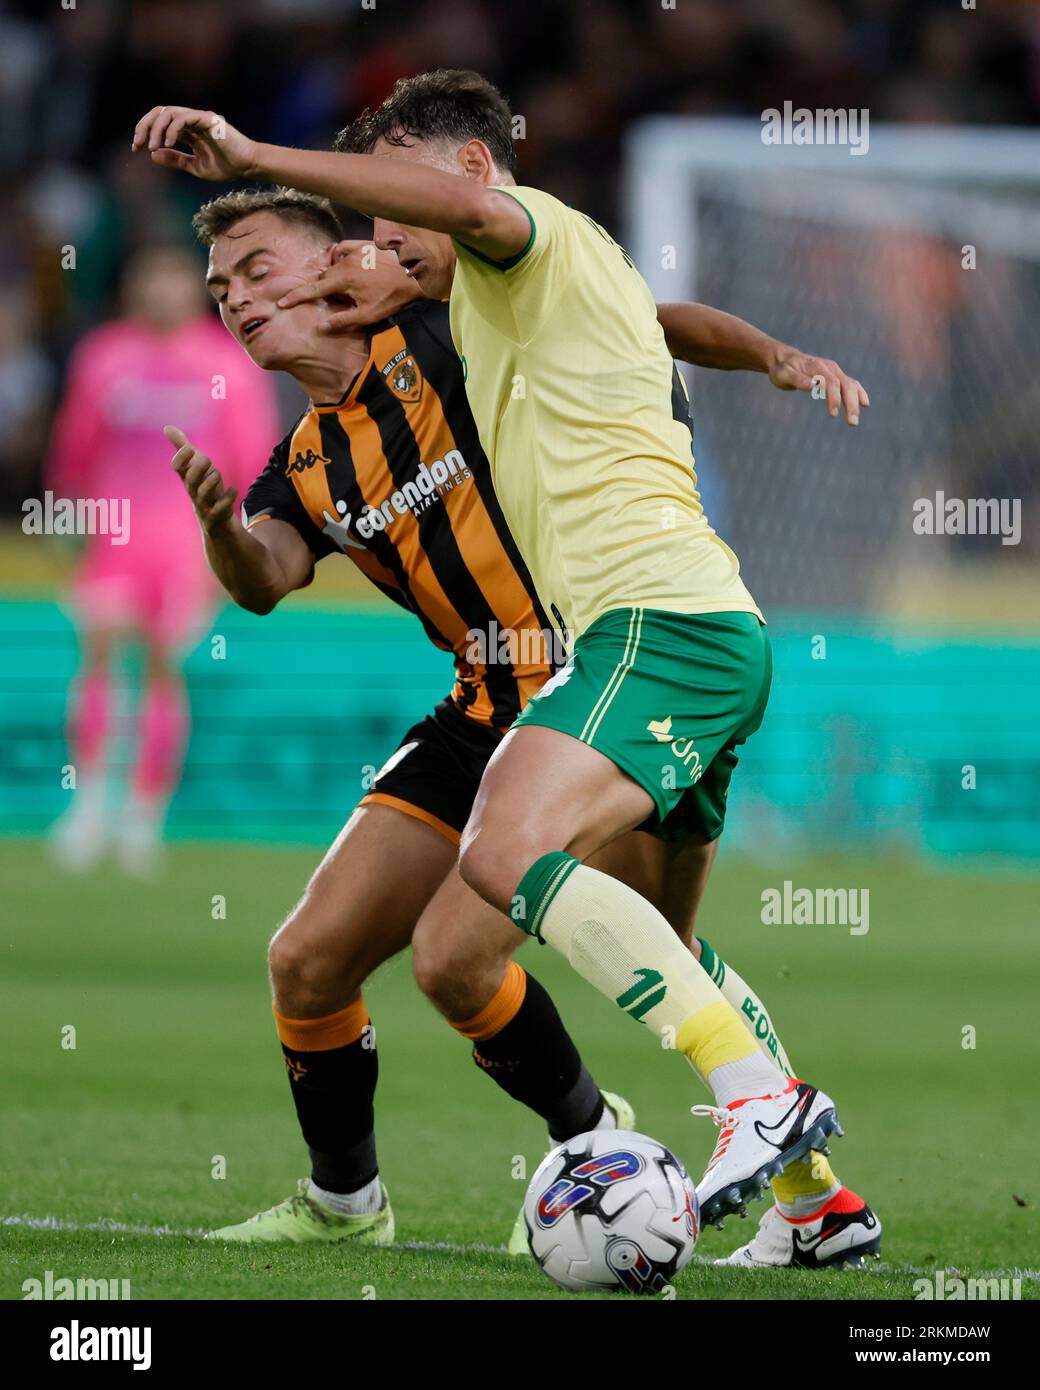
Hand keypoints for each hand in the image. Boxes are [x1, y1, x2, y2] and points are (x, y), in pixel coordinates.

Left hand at [132, 106, 257, 180]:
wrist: (247, 166)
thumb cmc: (226, 166)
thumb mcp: (195, 166)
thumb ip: (175, 160)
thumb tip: (153, 153)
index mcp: (186, 130)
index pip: (158, 122)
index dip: (144, 132)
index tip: (137, 148)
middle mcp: (190, 120)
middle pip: (159, 113)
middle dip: (144, 127)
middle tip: (138, 144)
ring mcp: (198, 117)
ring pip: (168, 113)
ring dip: (156, 129)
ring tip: (154, 146)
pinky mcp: (206, 119)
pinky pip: (183, 118)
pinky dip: (172, 129)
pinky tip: (168, 144)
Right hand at [165, 426, 237, 533]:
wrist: (214, 518)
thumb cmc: (203, 486)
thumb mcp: (194, 465)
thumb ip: (182, 447)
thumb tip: (167, 427)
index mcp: (187, 476)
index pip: (177, 466)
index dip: (181, 456)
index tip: (190, 448)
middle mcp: (193, 490)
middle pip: (190, 479)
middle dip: (199, 467)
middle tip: (207, 460)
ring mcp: (204, 503)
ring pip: (204, 493)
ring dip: (212, 481)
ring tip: (217, 475)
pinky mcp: (217, 513)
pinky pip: (221, 507)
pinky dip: (229, 497)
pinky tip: (233, 490)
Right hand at [276, 240, 422, 331]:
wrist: (414, 274)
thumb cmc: (392, 298)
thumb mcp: (368, 315)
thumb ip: (342, 320)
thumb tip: (321, 326)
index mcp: (342, 281)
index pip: (313, 290)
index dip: (296, 297)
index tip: (281, 302)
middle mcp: (344, 263)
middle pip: (323, 276)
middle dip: (318, 288)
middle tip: (321, 299)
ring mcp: (354, 251)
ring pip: (332, 263)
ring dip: (330, 273)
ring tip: (335, 285)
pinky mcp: (364, 245)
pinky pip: (344, 247)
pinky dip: (340, 255)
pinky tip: (343, 262)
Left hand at [768, 346, 869, 425]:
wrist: (785, 359)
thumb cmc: (782, 369)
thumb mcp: (783, 374)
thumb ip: (797, 379)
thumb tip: (812, 385)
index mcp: (817, 366)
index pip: (830, 382)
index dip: (834, 398)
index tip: (833, 414)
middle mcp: (829, 367)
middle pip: (845, 384)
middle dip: (850, 404)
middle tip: (852, 423)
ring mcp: (834, 370)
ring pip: (850, 384)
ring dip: (856, 402)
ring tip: (854, 421)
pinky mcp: (835, 375)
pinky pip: (851, 383)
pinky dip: (859, 392)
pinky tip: (864, 403)